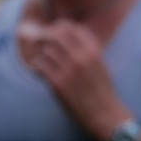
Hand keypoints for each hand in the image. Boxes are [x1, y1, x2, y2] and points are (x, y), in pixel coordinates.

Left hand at [18, 21, 127, 139]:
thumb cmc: (102, 90)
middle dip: (46, 37)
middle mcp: (81, 57)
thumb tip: (69, 37)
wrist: (103, 113)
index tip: (53, 31)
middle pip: (56, 35)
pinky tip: (40, 72)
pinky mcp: (57, 83)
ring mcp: (68, 69)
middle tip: (41, 42)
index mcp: (94, 51)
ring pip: (46, 50)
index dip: (60, 27)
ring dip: (42, 54)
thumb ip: (88, 50)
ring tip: (44, 61)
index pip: (72, 28)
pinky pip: (40, 65)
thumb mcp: (101, 64)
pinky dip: (37, 66)